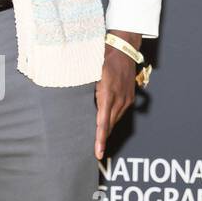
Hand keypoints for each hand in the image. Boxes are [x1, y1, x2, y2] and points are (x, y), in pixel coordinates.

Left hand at [94, 31, 141, 160]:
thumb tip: (71, 98)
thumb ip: (84, 88)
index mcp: (108, 94)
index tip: (98, 153)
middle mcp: (119, 99)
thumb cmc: (104, 57)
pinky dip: (112, 117)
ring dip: (107, 128)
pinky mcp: (130, 96)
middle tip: (94, 151)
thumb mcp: (90, 71)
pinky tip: (106, 119)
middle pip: (110, 125)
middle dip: (102, 138)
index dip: (100, 139)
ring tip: (98, 138)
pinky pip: (120, 112)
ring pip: (115, 120)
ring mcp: (127, 98)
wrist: (124, 48)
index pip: (103, 123)